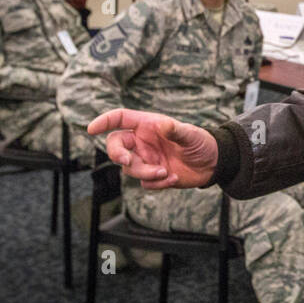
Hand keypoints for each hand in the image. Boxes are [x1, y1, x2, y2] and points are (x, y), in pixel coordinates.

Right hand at [86, 108, 217, 189]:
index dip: (104, 122)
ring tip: (165, 172)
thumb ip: (176, 131)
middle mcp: (142, 142)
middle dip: (117, 154)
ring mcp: (146, 159)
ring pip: (129, 168)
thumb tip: (164, 125)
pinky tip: (174, 178)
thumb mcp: (192, 135)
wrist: (212, 164)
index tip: (91, 129)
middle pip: (116, 146)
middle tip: (126, 161)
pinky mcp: (152, 176)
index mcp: (148, 126)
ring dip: (145, 172)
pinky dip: (157, 183)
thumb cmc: (201, 143)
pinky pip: (144, 183)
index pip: (120, 119)